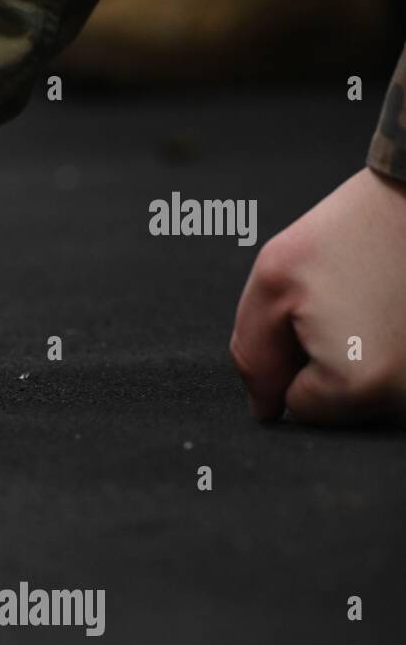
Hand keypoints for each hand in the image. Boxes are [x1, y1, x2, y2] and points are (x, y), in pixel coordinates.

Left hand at [230, 167, 405, 423]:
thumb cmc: (348, 232)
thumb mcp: (274, 282)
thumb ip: (254, 356)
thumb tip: (265, 411)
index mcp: (361, 384)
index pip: (299, 407)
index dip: (294, 358)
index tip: (322, 310)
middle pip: (338, 408)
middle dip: (329, 361)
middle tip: (350, 303)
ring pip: (369, 396)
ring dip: (362, 357)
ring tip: (376, 303)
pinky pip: (396, 378)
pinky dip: (391, 350)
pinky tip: (396, 310)